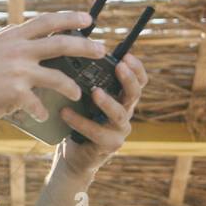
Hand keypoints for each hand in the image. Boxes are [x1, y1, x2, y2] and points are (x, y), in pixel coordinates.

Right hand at [0, 11, 107, 128]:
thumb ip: (11, 43)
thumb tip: (30, 38)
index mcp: (12, 37)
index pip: (46, 21)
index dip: (69, 18)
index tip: (88, 18)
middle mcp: (17, 50)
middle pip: (60, 44)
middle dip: (85, 46)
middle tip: (101, 50)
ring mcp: (17, 71)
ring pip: (57, 77)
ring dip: (71, 87)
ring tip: (78, 94)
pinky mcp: (15, 93)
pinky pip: (38, 104)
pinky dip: (41, 112)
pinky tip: (42, 116)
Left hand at [56, 53, 147, 177]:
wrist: (75, 155)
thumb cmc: (79, 120)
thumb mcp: (84, 98)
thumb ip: (85, 81)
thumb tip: (70, 49)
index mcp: (122, 98)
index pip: (139, 81)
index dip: (137, 68)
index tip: (126, 56)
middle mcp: (125, 112)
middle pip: (134, 94)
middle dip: (128, 79)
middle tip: (119, 66)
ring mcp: (119, 130)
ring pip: (119, 114)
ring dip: (108, 101)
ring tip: (95, 92)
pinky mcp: (109, 145)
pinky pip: (97, 132)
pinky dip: (80, 122)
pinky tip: (66, 113)